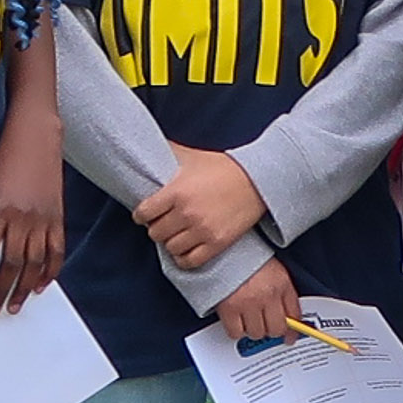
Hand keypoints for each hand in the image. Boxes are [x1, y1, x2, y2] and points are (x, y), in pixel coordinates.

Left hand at [0, 137, 67, 314]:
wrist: (35, 138)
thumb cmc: (4, 160)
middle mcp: (21, 219)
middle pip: (11, 265)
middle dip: (2, 290)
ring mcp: (43, 219)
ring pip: (34, 263)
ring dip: (24, 287)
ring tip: (16, 304)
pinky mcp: (58, 217)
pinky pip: (56, 250)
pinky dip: (49, 271)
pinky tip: (42, 285)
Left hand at [135, 148, 268, 269]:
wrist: (259, 180)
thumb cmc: (224, 167)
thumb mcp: (192, 156)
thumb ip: (168, 151)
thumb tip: (147, 141)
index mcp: (176, 192)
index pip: (144, 213)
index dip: (142, 214)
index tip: (147, 214)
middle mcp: (187, 213)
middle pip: (155, 233)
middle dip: (157, 227)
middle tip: (164, 222)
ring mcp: (203, 230)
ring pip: (171, 248)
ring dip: (171, 242)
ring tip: (176, 234)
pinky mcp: (217, 243)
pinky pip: (190, 261)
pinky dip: (184, 258)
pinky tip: (186, 249)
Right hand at [216, 254, 303, 346]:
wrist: (224, 250)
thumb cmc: (248, 258)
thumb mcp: (275, 271)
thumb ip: (284, 293)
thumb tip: (291, 319)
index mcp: (281, 284)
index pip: (294, 315)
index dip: (293, 330)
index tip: (290, 337)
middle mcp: (267, 295)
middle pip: (276, 329)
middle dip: (272, 330)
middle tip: (265, 325)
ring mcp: (248, 302)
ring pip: (257, 333)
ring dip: (253, 329)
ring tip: (248, 318)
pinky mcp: (229, 308)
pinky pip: (236, 333)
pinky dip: (236, 331)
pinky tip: (236, 321)